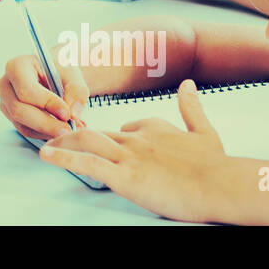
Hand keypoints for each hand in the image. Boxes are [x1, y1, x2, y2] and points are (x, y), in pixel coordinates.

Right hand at [0, 52, 90, 140]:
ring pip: (22, 124)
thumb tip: (73, 114)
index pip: (26, 89)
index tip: (66, 113)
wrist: (56, 74)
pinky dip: (44, 134)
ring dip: (46, 131)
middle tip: (67, 129)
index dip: (46, 103)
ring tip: (67, 130)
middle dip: (45, 123)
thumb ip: (77, 91)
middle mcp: (5, 84)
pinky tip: (59, 130)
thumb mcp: (72, 73)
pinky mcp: (11, 116)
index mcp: (16, 66)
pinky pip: (26, 131)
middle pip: (19, 110)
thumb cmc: (60, 69)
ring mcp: (5, 102)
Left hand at [39, 79, 230, 222]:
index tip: (105, 140)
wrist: (221, 184)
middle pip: (99, 132)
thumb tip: (187, 84)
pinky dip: (63, 157)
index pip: (127, 127)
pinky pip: (87, 162)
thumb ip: (192, 107)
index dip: (115, 135)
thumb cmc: (216, 165)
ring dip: (64, 142)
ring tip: (46, 145)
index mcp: (154, 128)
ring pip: (87, 140)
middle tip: (61, 139)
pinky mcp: (124, 175)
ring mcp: (128, 155)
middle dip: (77, 134)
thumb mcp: (205, 131)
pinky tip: (47, 156)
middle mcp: (137, 138)